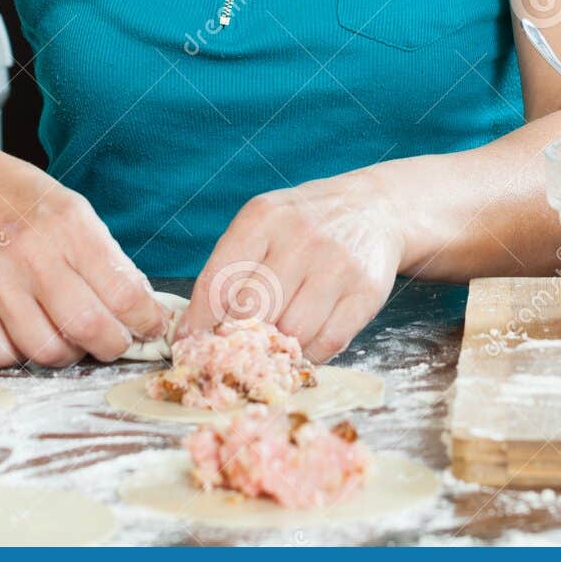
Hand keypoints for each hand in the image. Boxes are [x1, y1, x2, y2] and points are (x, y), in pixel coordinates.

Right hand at [0, 141, 167, 367]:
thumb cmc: (23, 202)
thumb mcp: (76, 212)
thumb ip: (109, 259)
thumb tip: (144, 310)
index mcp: (68, 226)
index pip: (124, 292)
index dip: (147, 321)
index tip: (151, 327)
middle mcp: (32, 254)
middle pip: (88, 329)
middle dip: (113, 345)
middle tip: (114, 339)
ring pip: (47, 351)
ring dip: (69, 354)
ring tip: (70, 334)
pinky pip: (4, 357)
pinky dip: (23, 354)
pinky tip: (29, 330)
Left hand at [181, 171, 405, 361]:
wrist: (372, 207)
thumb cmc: (302, 223)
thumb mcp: (262, 224)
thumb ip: (231, 267)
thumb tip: (196, 329)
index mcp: (263, 217)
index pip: (218, 280)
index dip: (198, 321)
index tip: (189, 343)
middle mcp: (300, 237)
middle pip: (252, 312)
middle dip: (236, 338)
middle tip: (232, 350)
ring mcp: (336, 264)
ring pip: (291, 334)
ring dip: (277, 348)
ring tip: (273, 344)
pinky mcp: (366, 291)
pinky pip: (328, 343)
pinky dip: (310, 354)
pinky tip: (303, 344)